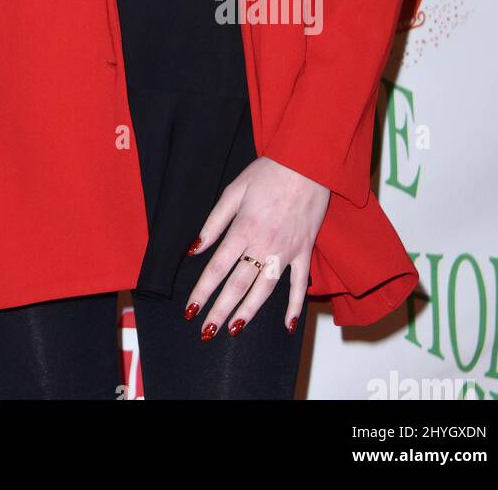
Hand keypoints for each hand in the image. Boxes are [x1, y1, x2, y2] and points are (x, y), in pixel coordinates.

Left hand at [184, 156, 329, 337]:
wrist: (307, 164)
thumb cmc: (268, 173)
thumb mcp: (233, 190)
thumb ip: (214, 222)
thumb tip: (195, 248)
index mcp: (243, 229)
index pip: (216, 268)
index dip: (202, 291)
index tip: (190, 310)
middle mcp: (263, 245)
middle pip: (238, 285)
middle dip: (220, 311)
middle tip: (206, 332)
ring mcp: (286, 251)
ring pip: (265, 290)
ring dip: (248, 313)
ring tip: (234, 331)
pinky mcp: (305, 252)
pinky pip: (300, 285)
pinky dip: (295, 306)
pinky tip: (287, 325)